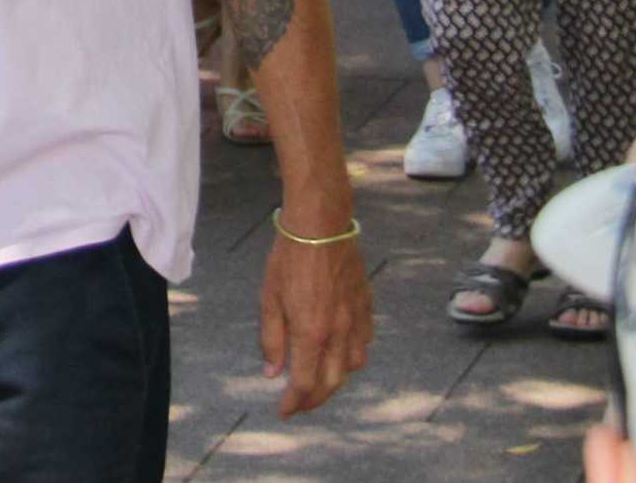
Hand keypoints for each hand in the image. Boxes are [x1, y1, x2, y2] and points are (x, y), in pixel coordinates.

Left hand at [260, 229, 372, 417]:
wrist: (321, 225)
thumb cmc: (290, 258)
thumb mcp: (269, 297)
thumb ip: (272, 339)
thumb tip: (272, 372)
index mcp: (312, 332)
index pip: (305, 383)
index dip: (293, 402)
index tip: (283, 410)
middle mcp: (339, 333)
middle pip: (331, 383)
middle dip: (314, 400)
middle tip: (298, 403)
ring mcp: (356, 320)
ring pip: (353, 367)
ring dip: (335, 381)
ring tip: (318, 381)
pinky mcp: (366, 307)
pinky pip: (364, 343)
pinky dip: (352, 357)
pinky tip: (340, 353)